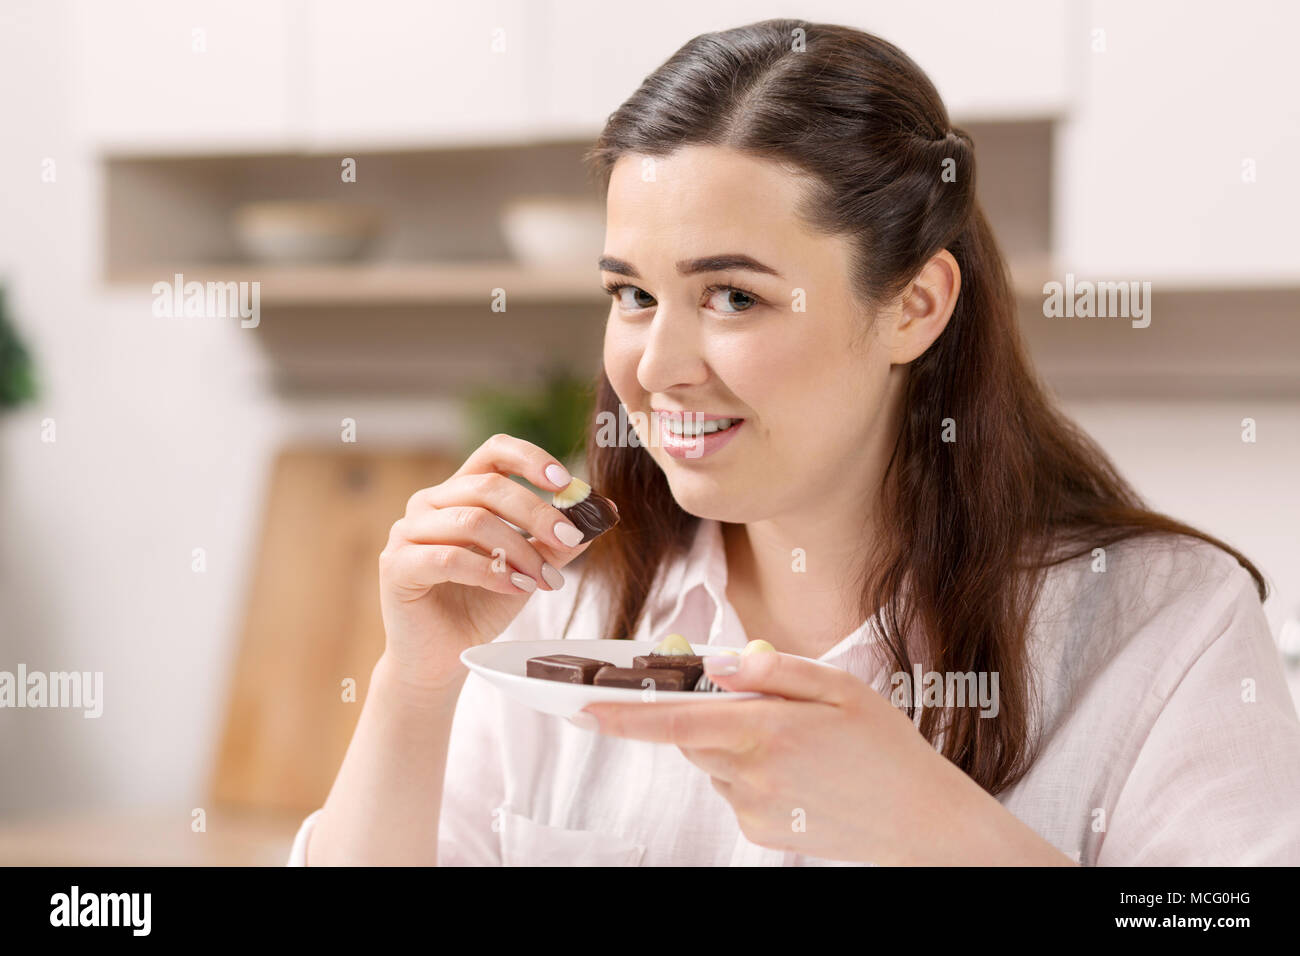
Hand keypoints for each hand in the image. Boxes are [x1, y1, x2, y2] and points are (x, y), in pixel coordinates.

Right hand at [377, 434, 595, 690]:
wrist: (442, 657)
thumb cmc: (481, 605)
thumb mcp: (529, 567)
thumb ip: (558, 541)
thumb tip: (603, 513)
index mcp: (460, 492)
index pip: (493, 451)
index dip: (530, 458)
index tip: (565, 482)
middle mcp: (429, 502)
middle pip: (489, 487)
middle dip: (538, 514)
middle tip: (571, 541)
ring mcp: (407, 531)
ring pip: (472, 521)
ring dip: (519, 550)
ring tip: (546, 580)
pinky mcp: (396, 565)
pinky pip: (449, 558)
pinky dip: (490, 572)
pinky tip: (515, 589)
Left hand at [581, 651, 1076, 864]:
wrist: (920, 821)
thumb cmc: (885, 746)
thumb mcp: (839, 687)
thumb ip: (774, 671)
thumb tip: (718, 663)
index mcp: (767, 733)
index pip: (677, 722)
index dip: (626, 715)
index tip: (586, 708)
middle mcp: (752, 775)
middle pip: (690, 738)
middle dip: (704, 716)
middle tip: (758, 705)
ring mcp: (754, 809)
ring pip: (713, 764)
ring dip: (733, 745)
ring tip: (796, 745)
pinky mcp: (760, 832)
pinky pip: (734, 791)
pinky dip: (750, 774)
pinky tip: (799, 773)